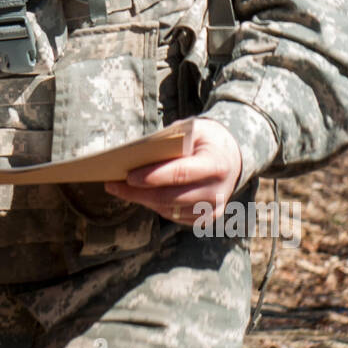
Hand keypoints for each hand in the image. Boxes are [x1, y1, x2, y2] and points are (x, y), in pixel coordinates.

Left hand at [102, 117, 242, 227]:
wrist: (233, 157)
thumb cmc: (206, 139)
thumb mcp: (194, 130)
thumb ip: (171, 140)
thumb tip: (138, 152)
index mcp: (216, 164)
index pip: (181, 174)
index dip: (153, 177)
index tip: (128, 176)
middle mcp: (218, 191)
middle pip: (171, 197)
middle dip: (139, 192)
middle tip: (113, 185)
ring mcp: (214, 208)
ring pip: (171, 210)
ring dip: (143, 200)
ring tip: (120, 189)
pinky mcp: (208, 218)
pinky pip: (175, 217)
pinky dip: (156, 206)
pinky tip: (140, 196)